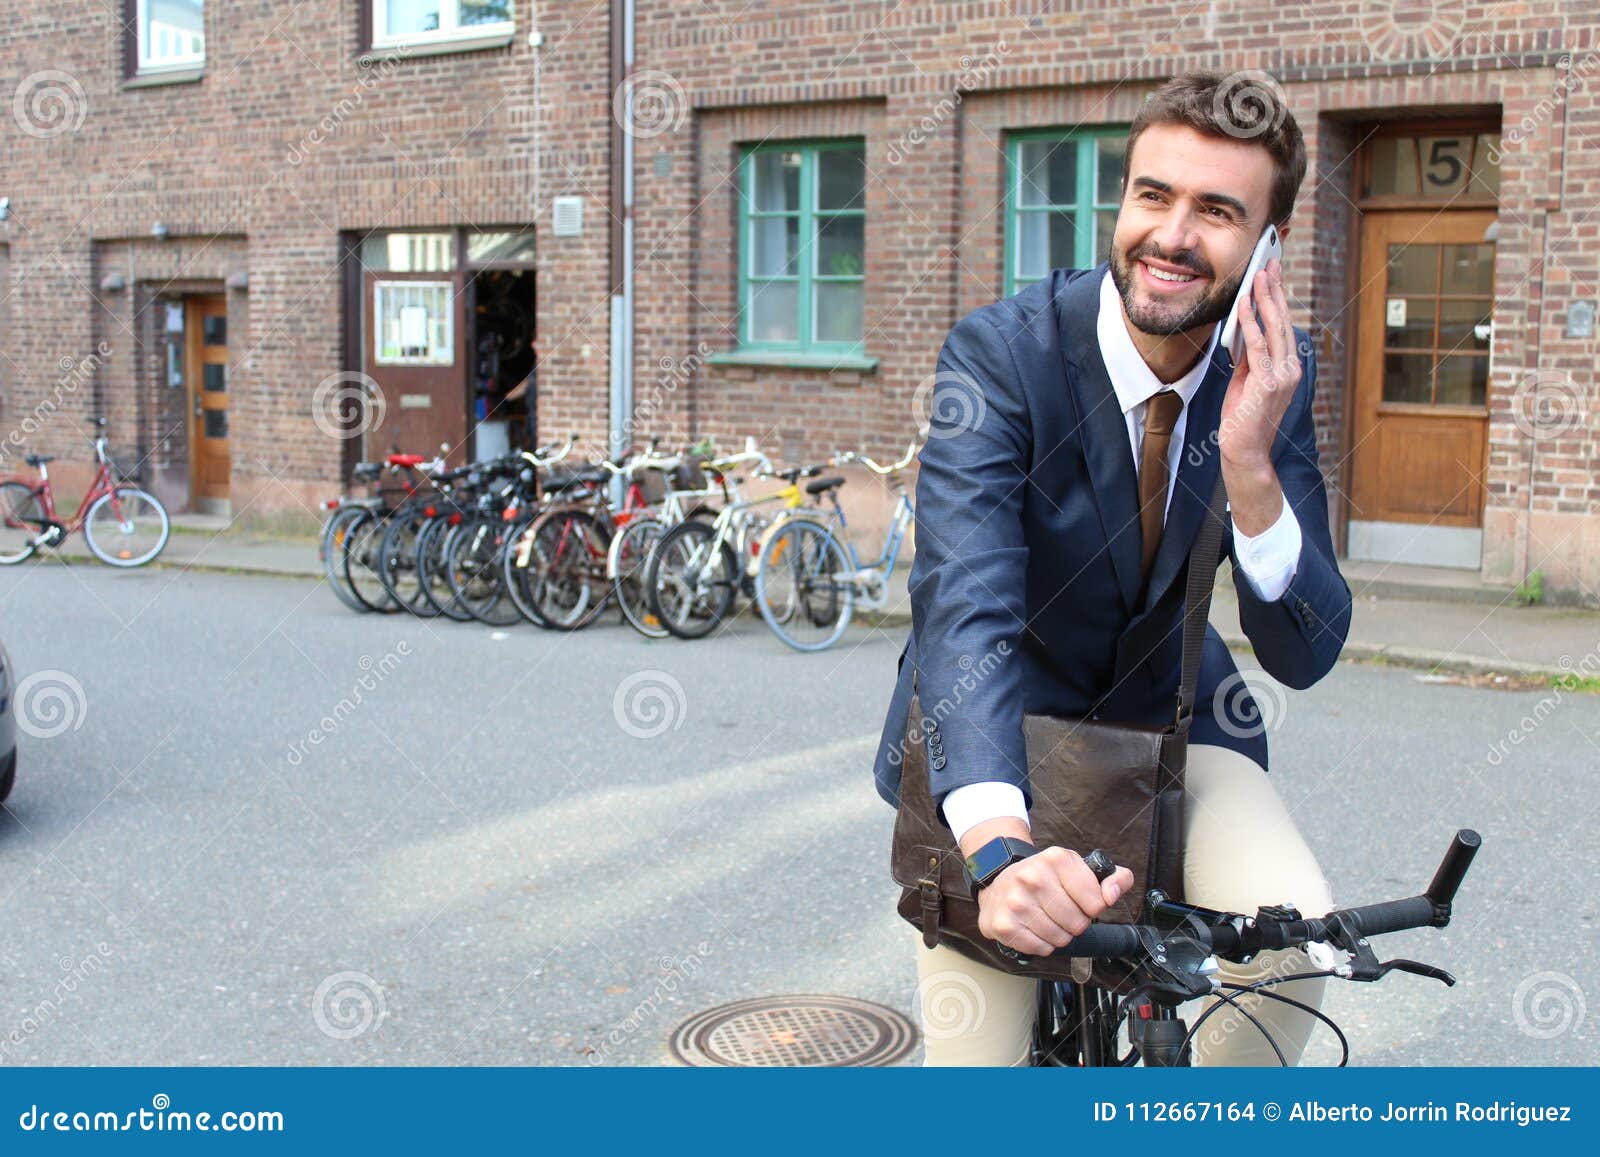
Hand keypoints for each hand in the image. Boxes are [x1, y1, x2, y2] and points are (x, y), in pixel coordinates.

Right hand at [977, 846, 1133, 956]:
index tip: (1083, 902)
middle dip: (1077, 924)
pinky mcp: (1004, 924)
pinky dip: (1043, 945)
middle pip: (1078, 923)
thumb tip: (1111, 895)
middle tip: (1065, 913)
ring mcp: (1015, 901)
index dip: (1094, 908)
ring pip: (1060, 939)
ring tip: (1050, 921)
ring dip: (1060, 936)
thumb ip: (1114, 877)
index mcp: (1056, 859)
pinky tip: (1036, 930)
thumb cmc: (1045, 878)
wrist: (1000, 882)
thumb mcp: (1080, 868)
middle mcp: (1032, 877)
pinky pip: (1040, 948)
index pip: (1097, 902)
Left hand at [1218, 257, 1299, 474]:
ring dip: (1265, 299)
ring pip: (1274, 328)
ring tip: (1260, 274)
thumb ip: (1249, 358)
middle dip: (1275, 290)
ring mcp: (1282, 376)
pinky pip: (1257, 346)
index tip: (1273, 275)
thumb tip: (1244, 332)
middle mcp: (1290, 369)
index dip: (1278, 299)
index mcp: (1288, 368)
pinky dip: (1250, 323)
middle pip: (1283, 321)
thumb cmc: (1244, 420)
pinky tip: (1244, 305)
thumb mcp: (1246, 382)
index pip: (1284, 326)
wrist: (1245, 452)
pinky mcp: (1267, 383)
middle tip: (1269, 263)